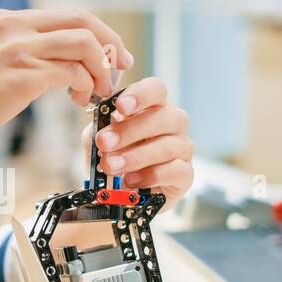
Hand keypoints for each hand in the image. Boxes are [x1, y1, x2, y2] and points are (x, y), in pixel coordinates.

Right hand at [0, 8, 133, 152]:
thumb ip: (11, 55)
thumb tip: (42, 68)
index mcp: (4, 21)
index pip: (64, 15)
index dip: (95, 32)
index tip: (109, 54)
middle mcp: (13, 27)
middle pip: (82, 20)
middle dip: (109, 44)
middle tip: (121, 67)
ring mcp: (18, 49)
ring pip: (84, 44)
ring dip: (101, 69)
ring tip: (99, 92)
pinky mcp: (22, 75)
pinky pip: (72, 72)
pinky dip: (85, 86)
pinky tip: (79, 100)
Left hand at [83, 77, 193, 210]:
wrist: (124, 192)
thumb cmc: (116, 157)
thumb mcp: (98, 141)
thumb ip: (96, 132)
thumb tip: (97, 130)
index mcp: (153, 106)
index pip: (156, 89)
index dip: (140, 95)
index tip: (120, 106)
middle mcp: (173, 123)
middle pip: (162, 117)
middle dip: (129, 131)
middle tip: (104, 143)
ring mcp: (183, 148)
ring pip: (166, 146)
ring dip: (134, 157)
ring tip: (111, 166)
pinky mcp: (185, 174)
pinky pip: (174, 171)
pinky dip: (150, 176)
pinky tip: (131, 180)